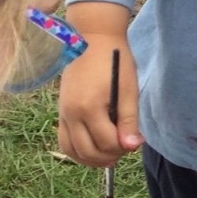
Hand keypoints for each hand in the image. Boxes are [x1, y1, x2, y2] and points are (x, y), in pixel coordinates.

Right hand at [58, 2, 142, 166]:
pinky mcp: (60, 111)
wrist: (91, 39)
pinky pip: (64, 140)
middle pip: (88, 152)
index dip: (124, 147)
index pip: (107, 143)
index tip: (136, 140)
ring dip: (92, 158)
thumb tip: (131, 146)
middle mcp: (71, 114)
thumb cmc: (115, 61)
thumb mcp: (128, 90)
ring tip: (110, 152)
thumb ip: (129, 120)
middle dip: (109, 157)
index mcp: (89, 107)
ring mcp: (62, 113)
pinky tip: (94, 147)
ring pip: (72, 151)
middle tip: (125, 148)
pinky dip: (78, 150)